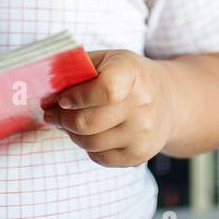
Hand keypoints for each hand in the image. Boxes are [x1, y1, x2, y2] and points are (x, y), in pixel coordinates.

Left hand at [42, 48, 176, 167]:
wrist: (170, 100)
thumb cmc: (129, 77)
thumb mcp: (108, 59)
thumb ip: (78, 68)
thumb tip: (48, 91)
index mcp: (132, 72)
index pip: (106, 89)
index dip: (78, 96)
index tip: (63, 98)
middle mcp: (142, 104)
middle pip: (88, 122)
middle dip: (61, 119)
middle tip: (52, 114)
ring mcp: (143, 132)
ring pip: (90, 143)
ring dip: (72, 134)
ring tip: (69, 123)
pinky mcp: (140, 155)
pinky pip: (100, 158)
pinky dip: (88, 148)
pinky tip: (91, 134)